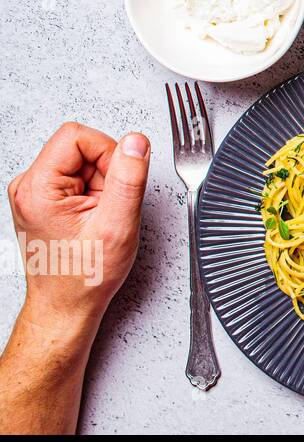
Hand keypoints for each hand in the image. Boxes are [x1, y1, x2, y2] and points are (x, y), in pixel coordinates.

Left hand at [7, 123, 149, 327]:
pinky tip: (93, 217)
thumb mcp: (117, 225)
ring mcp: (34, 193)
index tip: (115, 182)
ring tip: (100, 216)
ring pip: (82, 161)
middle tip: (108, 206)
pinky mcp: (44, 199)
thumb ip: (128, 177)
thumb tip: (135, 142)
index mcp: (37, 188)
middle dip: (106, 172)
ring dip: (101, 184)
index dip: (108, 153)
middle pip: (80, 146)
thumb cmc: (84, 276)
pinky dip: (94, 193)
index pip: (77, 136)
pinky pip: (78, 176)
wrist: (66, 305)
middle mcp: (28, 186)